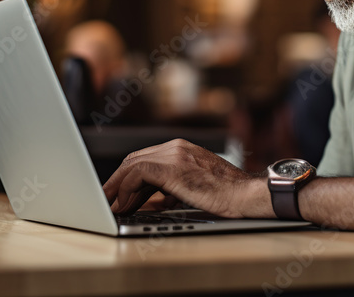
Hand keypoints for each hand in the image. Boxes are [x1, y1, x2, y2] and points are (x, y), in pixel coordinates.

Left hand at [102, 138, 269, 217]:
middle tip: (107, 200)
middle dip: (117, 181)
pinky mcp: (173, 168)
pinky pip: (138, 174)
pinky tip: (125, 205)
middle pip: (134, 159)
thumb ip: (171, 191)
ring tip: (112, 206)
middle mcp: (176, 147)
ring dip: (118, 187)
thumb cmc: (227, 195)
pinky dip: (126, 190)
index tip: (117, 194)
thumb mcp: (194, 188)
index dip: (127, 177)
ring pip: (132, 165)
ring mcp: (174, 155)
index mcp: (181, 149)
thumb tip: (151, 203)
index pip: (144, 158)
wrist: (246, 195)